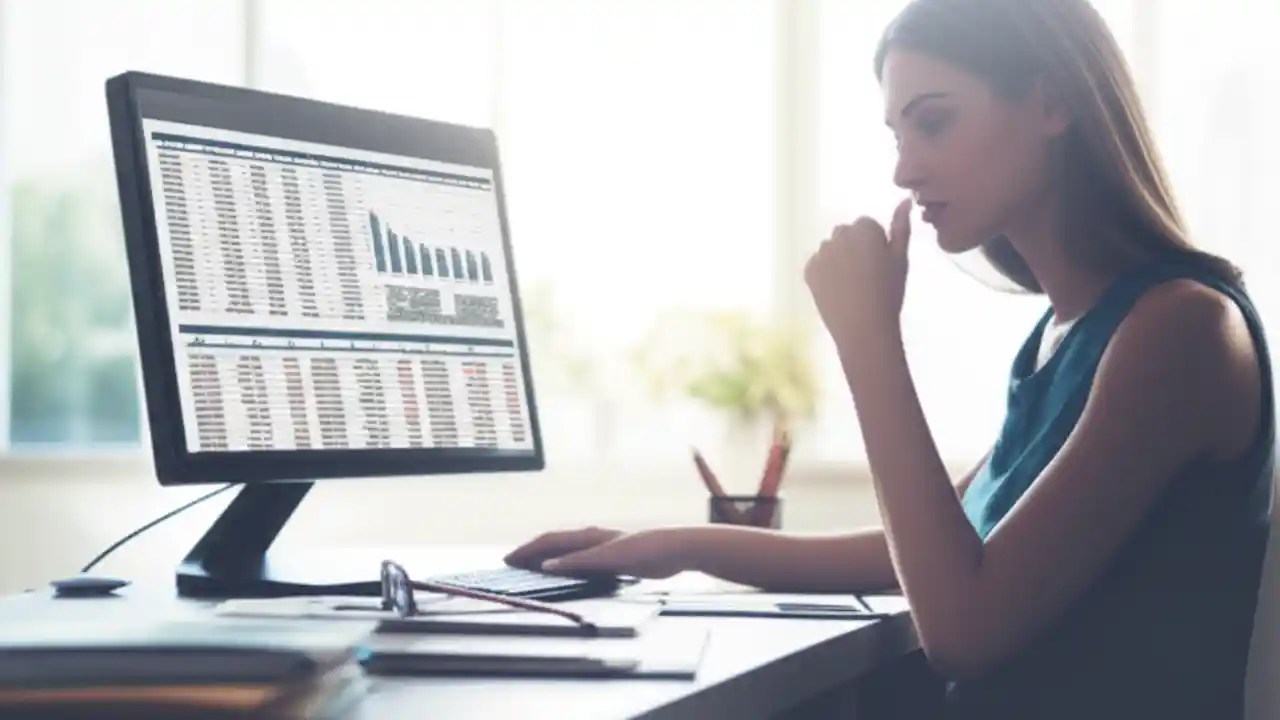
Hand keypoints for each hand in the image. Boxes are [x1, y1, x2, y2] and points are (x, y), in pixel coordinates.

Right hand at [511, 528, 691, 578]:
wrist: (678, 548)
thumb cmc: (647, 549)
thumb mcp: (610, 558)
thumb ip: (579, 562)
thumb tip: (546, 566)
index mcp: (588, 537)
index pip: (549, 542)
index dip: (527, 551)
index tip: (508, 560)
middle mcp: (593, 538)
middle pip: (555, 543)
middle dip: (532, 552)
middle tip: (512, 563)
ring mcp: (604, 546)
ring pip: (567, 549)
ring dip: (548, 556)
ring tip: (533, 566)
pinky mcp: (615, 555)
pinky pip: (581, 558)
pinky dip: (567, 563)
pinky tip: (569, 570)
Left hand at [805, 198, 912, 349]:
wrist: (863, 327)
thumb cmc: (888, 293)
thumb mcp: (901, 258)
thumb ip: (901, 226)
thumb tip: (904, 200)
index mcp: (864, 229)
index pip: (867, 225)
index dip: (874, 244)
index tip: (879, 264)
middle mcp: (839, 235)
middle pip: (846, 233)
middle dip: (853, 247)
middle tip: (865, 275)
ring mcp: (821, 253)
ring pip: (830, 248)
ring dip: (838, 259)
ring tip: (851, 285)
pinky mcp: (808, 270)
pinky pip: (817, 264)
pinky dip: (825, 273)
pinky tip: (837, 291)